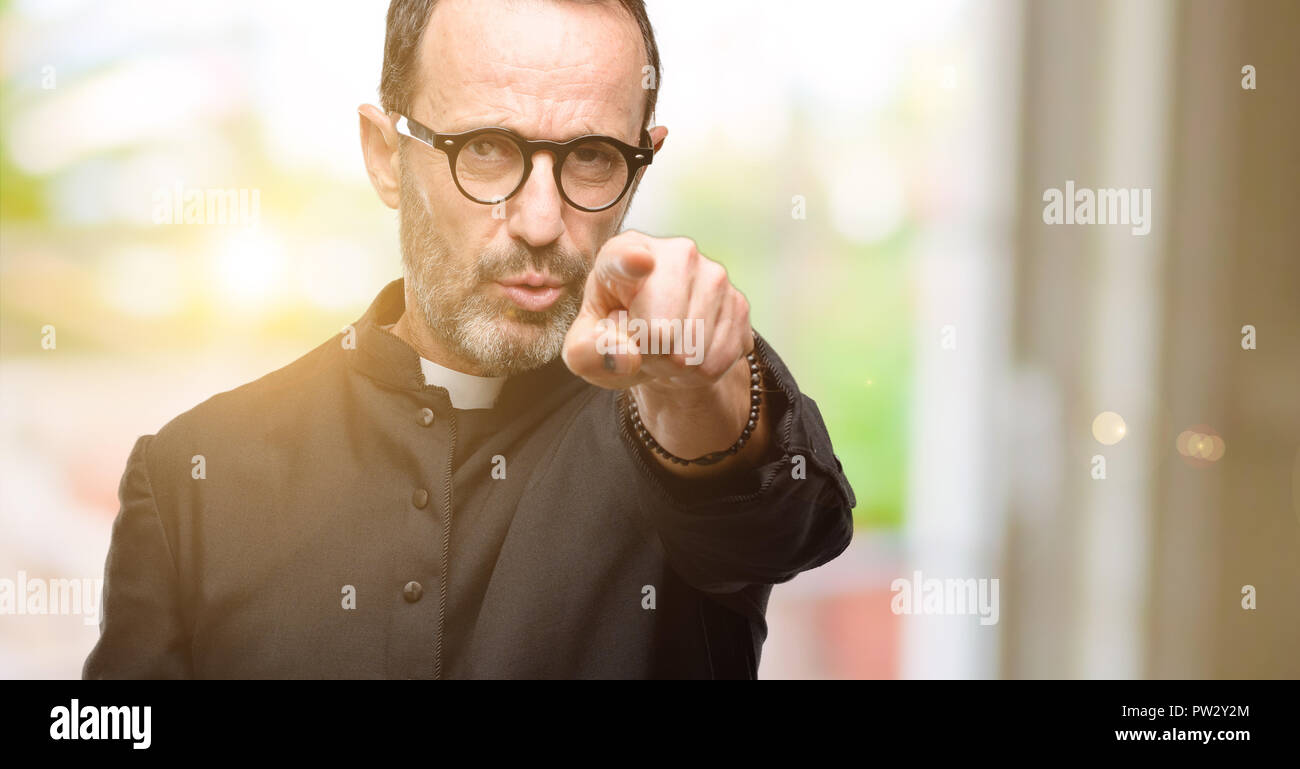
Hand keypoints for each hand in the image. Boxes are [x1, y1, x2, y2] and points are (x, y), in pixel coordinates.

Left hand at [562, 230, 753, 392]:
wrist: (659, 343)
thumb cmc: (614, 337)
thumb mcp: (586, 349)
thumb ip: (589, 353)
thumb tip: (627, 355)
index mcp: (622, 252)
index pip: (625, 258)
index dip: (631, 263)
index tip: (638, 262)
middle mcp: (675, 253)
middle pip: (664, 327)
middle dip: (650, 353)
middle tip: (643, 345)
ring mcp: (713, 275)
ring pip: (695, 347)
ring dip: (677, 366)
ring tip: (665, 349)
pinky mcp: (738, 301)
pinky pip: (719, 357)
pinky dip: (702, 370)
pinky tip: (690, 353)